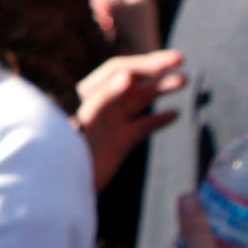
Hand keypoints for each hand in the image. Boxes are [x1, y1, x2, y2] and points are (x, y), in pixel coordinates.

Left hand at [74, 50, 184, 189]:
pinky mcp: (117, 143)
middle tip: (182, 58)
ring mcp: (110, 124)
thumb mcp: (87, 127)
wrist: (63, 189)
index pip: (119, 70)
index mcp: (90, 98)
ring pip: (138, 101)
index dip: (145, 63)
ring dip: (160, 89)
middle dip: (156, 69)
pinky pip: (140, 126)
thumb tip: (127, 75)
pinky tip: (175, 114)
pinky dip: (157, 119)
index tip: (170, 61)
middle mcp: (100, 106)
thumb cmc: (69, 156)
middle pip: (131, 81)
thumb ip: (105, 99)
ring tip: (184, 80)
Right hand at [81, 0, 159, 54]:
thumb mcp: (118, 7)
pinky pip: (107, 12)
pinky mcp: (124, 20)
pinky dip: (104, 19)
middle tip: (102, 14)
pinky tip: (109, 30)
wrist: (141, 56)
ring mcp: (129, 8)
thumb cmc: (131, 32)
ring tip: (107, 25)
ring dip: (101, 10)